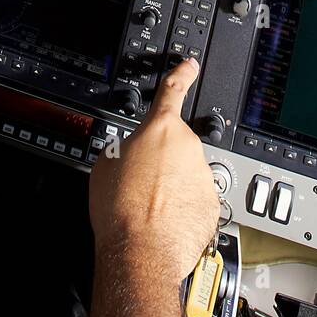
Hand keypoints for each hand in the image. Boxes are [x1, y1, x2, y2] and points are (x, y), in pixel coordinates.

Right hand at [89, 58, 219, 281]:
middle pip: (176, 145)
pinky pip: (195, 198)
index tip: (190, 65)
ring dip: (171, 186)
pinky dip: (181, 207)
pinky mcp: (212, 203)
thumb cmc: (119, 209)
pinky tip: (163, 222)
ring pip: (186, 173)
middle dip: (161, 160)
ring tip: (148, 208)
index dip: (181, 74)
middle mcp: (188, 147)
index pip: (172, 91)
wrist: (141, 251)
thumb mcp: (104, 164)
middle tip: (140, 182)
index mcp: (160, 130)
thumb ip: (124, 146)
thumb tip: (130, 151)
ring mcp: (203, 175)